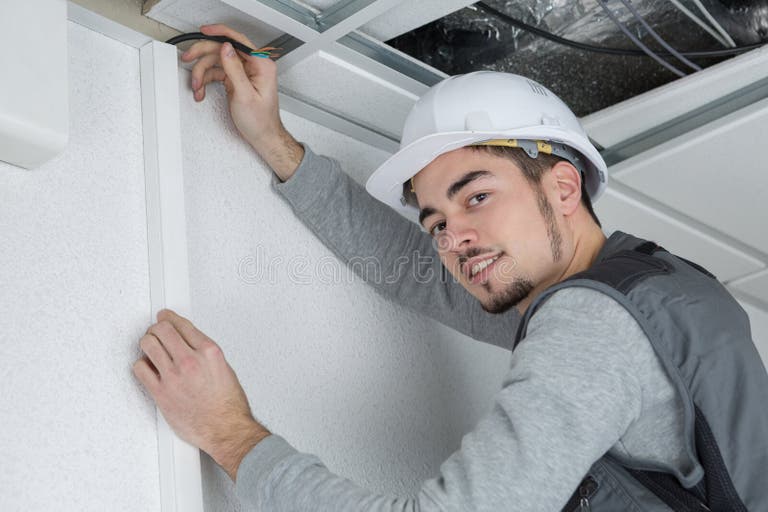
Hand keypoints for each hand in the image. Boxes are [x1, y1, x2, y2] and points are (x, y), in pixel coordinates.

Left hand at [133, 309, 269, 479]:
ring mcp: (173, 376)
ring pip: (147, 344)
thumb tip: (188, 342)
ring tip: (151, 347)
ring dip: (147, 342)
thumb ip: (204, 352)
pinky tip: (149, 367)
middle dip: (157, 327)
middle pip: (162, 329)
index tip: (164, 316)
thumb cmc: (228, 404)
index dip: (170, 317)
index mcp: (209, 352)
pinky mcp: (160, 393)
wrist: (225, 429)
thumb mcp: (224, 367)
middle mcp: (190, 361)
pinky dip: (141, 365)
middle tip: (157, 331)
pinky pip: (139, 368)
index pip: (182, 324)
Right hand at [182, 24, 303, 179]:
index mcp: (262, 65)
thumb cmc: (260, 121)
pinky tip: (201, 90)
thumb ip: (235, 70)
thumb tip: (226, 48)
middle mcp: (253, 66)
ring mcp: (244, 73)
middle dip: (204, 55)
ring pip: (217, 62)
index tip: (205, 30)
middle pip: (223, 50)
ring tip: (197, 86)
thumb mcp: (245, 95)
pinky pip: (217, 73)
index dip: (220, 33)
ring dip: (202, 72)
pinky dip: (206, 80)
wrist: (262, 136)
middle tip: (189, 58)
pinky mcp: (236, 80)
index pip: (239, 41)